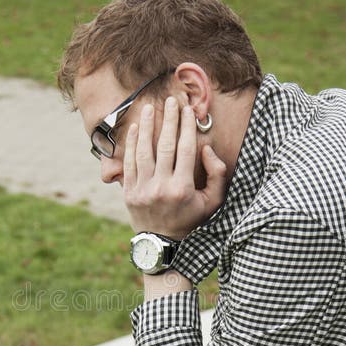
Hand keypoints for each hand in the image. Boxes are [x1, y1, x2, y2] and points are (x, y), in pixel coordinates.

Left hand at [123, 98, 227, 238]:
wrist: (163, 244)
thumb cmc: (192, 220)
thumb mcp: (213, 202)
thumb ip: (216, 174)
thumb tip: (205, 148)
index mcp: (183, 189)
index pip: (185, 149)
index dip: (187, 127)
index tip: (188, 110)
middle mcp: (161, 188)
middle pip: (164, 145)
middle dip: (168, 120)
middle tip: (170, 101)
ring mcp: (142, 190)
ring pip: (144, 151)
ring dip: (147, 126)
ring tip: (150, 108)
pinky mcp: (129, 193)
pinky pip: (129, 163)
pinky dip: (131, 144)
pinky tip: (135, 128)